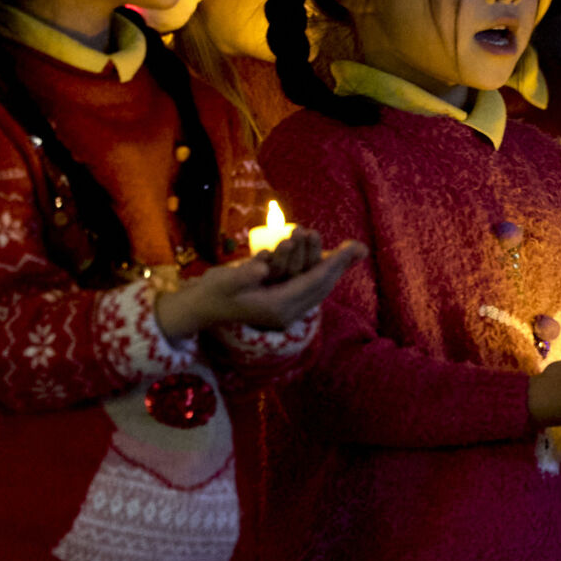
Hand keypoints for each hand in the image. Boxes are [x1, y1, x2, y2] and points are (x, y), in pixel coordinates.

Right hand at [156, 230, 366, 336]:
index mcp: (276, 307)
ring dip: (332, 270)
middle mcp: (286, 313)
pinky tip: (331, 263)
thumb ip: (244, 274)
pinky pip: (309, 290)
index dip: (333, 264)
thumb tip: (263, 266)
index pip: (312, 283)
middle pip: (321, 287)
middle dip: (339, 266)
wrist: (202, 309)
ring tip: (350, 252)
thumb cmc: (211, 292)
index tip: (352, 247)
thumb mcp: (223, 280)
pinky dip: (322, 275)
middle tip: (358, 246)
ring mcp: (286, 313)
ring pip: (318, 290)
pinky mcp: (284, 308)